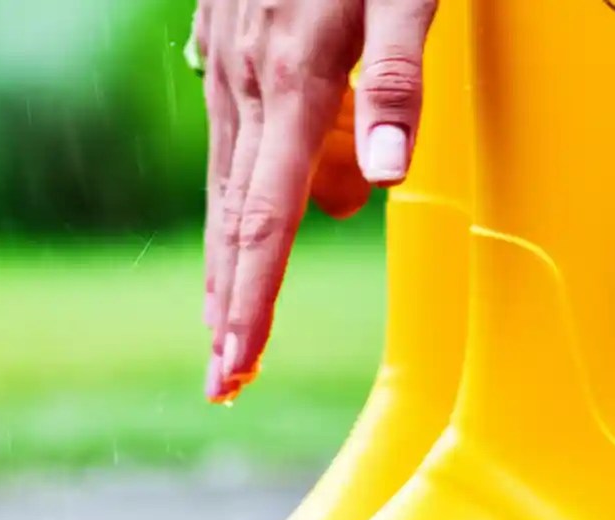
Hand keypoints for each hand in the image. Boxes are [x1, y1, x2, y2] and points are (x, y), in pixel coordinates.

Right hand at [197, 0, 438, 401]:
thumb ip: (394, 80)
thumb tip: (375, 179)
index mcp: (293, 81)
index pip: (263, 221)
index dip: (249, 302)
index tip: (233, 368)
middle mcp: (247, 85)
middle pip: (230, 222)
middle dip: (228, 307)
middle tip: (219, 379)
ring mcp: (230, 65)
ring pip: (223, 185)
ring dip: (225, 262)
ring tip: (225, 323)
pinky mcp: (227, 45)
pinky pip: (230, 139)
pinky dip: (235, 197)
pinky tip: (236, 220)